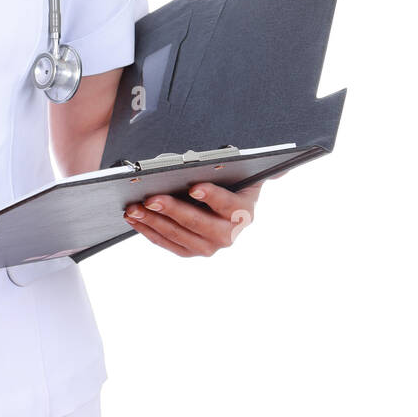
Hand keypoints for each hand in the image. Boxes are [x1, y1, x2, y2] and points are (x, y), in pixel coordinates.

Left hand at [122, 179, 263, 257]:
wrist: (227, 206)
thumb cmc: (233, 184)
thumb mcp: (249, 173)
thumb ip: (267, 168)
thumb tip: (283, 165)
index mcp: (244, 212)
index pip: (229, 205)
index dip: (212, 197)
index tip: (194, 186)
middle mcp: (230, 234)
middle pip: (200, 225)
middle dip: (174, 211)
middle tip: (151, 198)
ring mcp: (210, 246)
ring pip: (180, 237)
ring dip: (154, 223)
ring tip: (133, 208)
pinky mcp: (191, 251)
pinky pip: (168, 244)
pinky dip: (149, 232)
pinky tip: (134, 218)